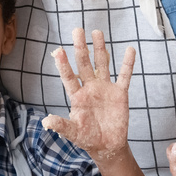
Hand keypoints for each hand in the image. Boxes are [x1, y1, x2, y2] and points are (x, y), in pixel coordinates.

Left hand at [42, 28, 134, 157]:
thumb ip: (61, 125)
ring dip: (100, 49)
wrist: (107, 146)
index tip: (58, 50)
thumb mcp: (73, 133)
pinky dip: (128, 63)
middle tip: (77, 30)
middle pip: (84, 64)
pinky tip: (130, 49)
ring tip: (97, 32)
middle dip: (81, 47)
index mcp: (76, 96)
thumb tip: (45, 121)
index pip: (68, 77)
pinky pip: (125, 76)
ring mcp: (105, 89)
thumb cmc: (87, 138)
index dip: (63, 64)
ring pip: (102, 64)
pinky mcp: (120, 94)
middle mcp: (89, 88)